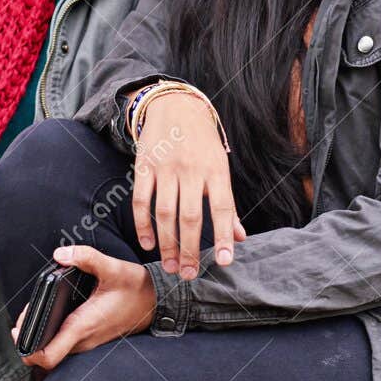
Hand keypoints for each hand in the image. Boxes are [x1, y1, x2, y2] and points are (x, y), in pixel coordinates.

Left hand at [12, 245, 155, 370]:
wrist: (158, 301)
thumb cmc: (136, 287)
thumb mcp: (112, 267)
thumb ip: (85, 257)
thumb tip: (59, 254)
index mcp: (83, 326)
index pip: (48, 356)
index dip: (27, 350)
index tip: (18, 334)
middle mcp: (84, 340)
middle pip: (45, 356)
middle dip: (28, 340)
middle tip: (22, 320)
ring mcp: (88, 342)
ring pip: (55, 351)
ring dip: (40, 338)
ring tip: (34, 315)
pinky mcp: (91, 339)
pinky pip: (65, 345)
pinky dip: (52, 335)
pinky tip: (50, 315)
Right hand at [133, 92, 244, 280]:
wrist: (174, 106)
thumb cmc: (203, 143)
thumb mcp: (221, 166)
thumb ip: (228, 204)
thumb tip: (239, 238)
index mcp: (216, 170)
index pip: (223, 208)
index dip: (224, 236)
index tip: (224, 261)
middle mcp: (192, 169)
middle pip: (190, 217)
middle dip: (190, 250)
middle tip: (189, 274)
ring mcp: (166, 168)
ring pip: (165, 213)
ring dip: (167, 244)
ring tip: (170, 266)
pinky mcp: (144, 166)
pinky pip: (141, 200)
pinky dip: (143, 225)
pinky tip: (148, 244)